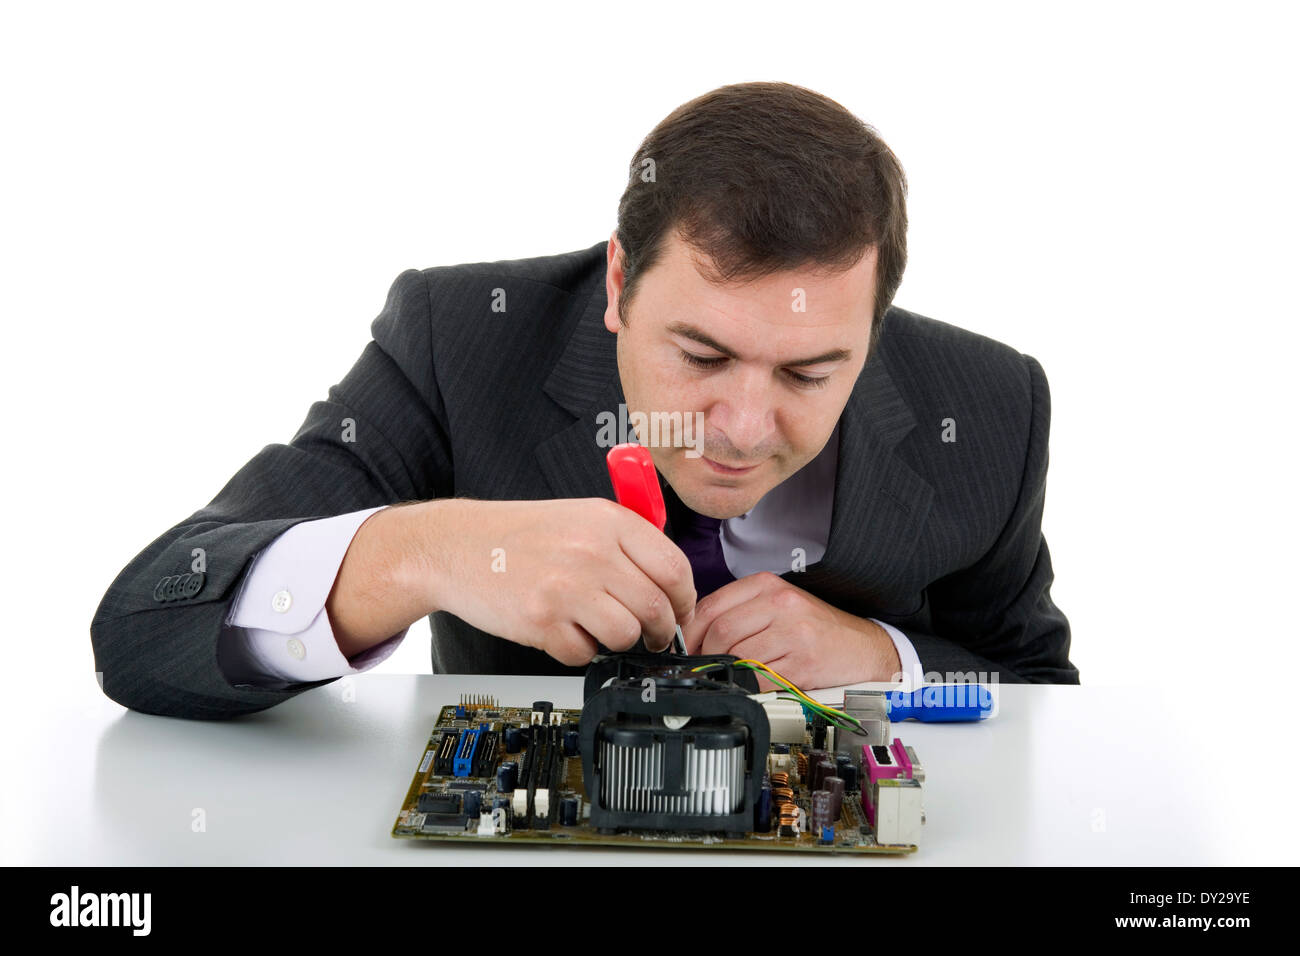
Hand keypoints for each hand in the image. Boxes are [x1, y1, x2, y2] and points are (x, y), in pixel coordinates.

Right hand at [422, 497, 695, 665]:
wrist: (455, 545)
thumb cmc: (520, 534)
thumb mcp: (581, 517)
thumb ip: (627, 543)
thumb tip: (671, 586)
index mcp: (609, 522)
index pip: (674, 568)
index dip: (685, 599)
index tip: (680, 612)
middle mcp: (592, 552)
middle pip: (656, 607)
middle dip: (662, 631)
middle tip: (654, 636)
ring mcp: (566, 587)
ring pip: (626, 634)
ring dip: (620, 641)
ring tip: (601, 630)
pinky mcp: (541, 621)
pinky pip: (583, 654)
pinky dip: (579, 651)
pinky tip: (565, 631)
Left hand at [679, 571, 900, 690]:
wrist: (862, 647)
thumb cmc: (815, 628)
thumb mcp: (777, 605)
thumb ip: (739, 611)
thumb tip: (693, 633)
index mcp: (767, 586)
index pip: (711, 605)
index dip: (690, 631)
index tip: (685, 647)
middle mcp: (780, 603)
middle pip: (720, 631)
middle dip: (705, 654)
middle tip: (704, 666)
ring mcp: (793, 632)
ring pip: (737, 655)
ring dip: (727, 671)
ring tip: (730, 675)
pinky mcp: (803, 662)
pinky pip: (759, 679)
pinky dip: (748, 686)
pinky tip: (752, 684)